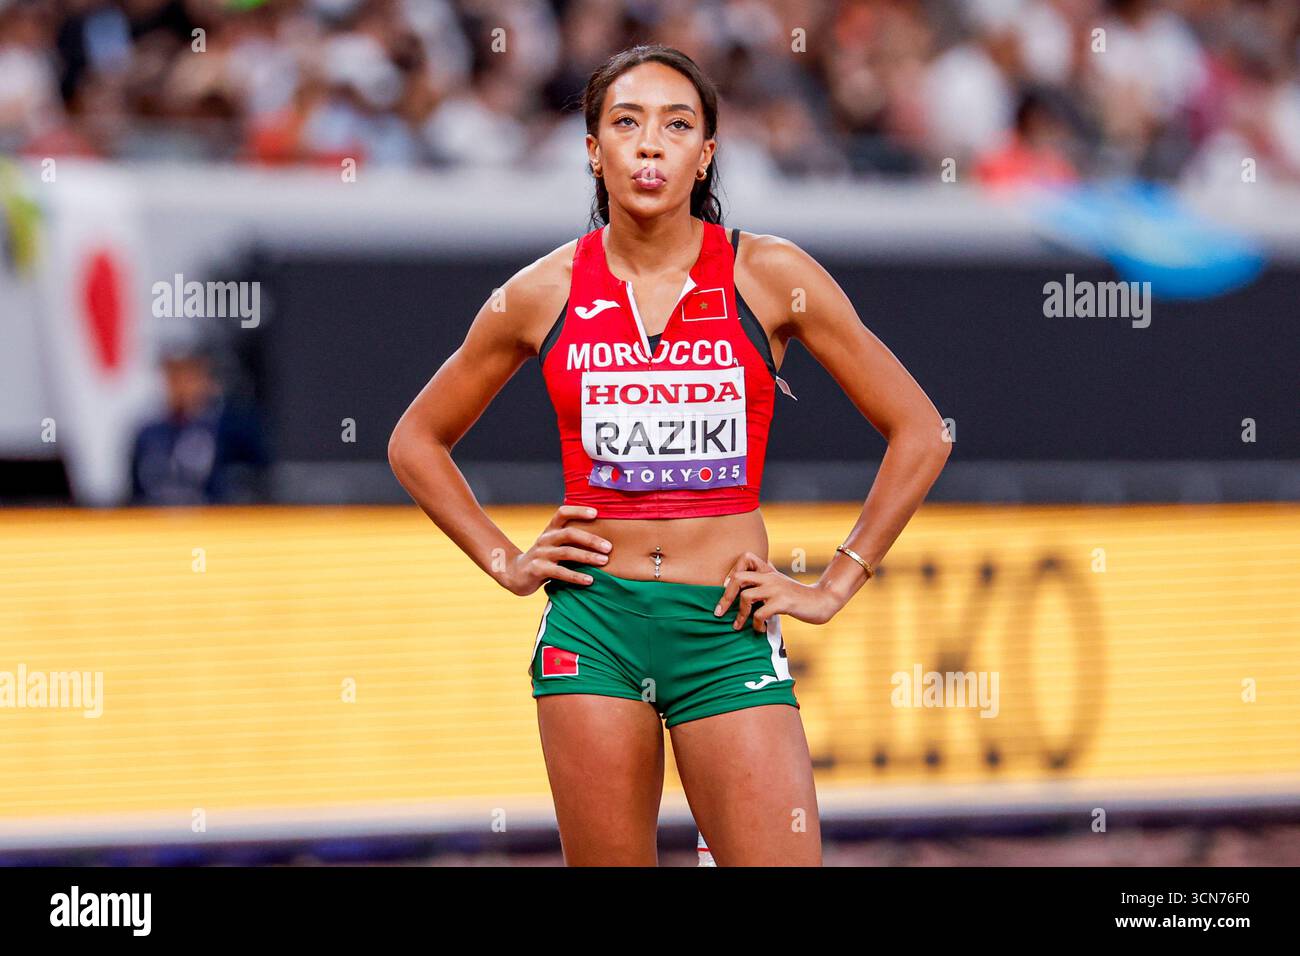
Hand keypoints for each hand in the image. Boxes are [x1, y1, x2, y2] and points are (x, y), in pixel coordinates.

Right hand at [501, 505, 611, 595]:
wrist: (515, 573)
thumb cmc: (544, 558)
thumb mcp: (554, 544)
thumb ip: (570, 539)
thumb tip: (603, 537)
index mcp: (550, 530)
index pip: (562, 513)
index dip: (578, 511)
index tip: (596, 513)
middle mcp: (545, 539)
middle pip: (569, 533)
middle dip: (591, 540)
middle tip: (609, 547)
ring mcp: (541, 554)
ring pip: (567, 553)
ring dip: (587, 557)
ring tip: (604, 561)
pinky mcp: (538, 569)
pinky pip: (560, 572)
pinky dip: (576, 577)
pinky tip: (590, 580)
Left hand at [713, 551, 841, 630]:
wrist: (821, 601)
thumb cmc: (797, 596)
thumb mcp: (780, 584)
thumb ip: (765, 580)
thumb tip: (746, 582)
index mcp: (768, 572)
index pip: (746, 558)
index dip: (732, 571)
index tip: (728, 588)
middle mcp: (770, 577)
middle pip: (738, 578)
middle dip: (725, 596)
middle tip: (720, 612)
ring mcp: (776, 589)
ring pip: (746, 597)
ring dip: (740, 615)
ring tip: (738, 626)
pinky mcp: (783, 602)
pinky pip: (760, 614)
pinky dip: (756, 625)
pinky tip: (759, 629)